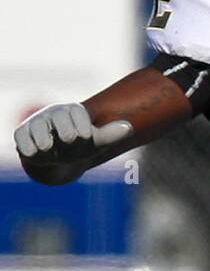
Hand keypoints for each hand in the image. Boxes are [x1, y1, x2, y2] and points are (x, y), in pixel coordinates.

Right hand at [14, 103, 132, 163]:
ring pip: (43, 137)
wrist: (55, 160)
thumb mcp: (94, 143)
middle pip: (63, 126)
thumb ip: (110, 135)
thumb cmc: (78, 148)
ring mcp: (36, 122)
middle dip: (67, 141)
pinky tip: (38, 152)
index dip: (83, 130)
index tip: (82, 137)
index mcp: (73, 110)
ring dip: (49, 148)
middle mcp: (53, 112)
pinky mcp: (21, 133)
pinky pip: (25, 144)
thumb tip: (129, 127)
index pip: (79, 114)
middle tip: (67, 143)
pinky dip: (33, 153)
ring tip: (51, 148)